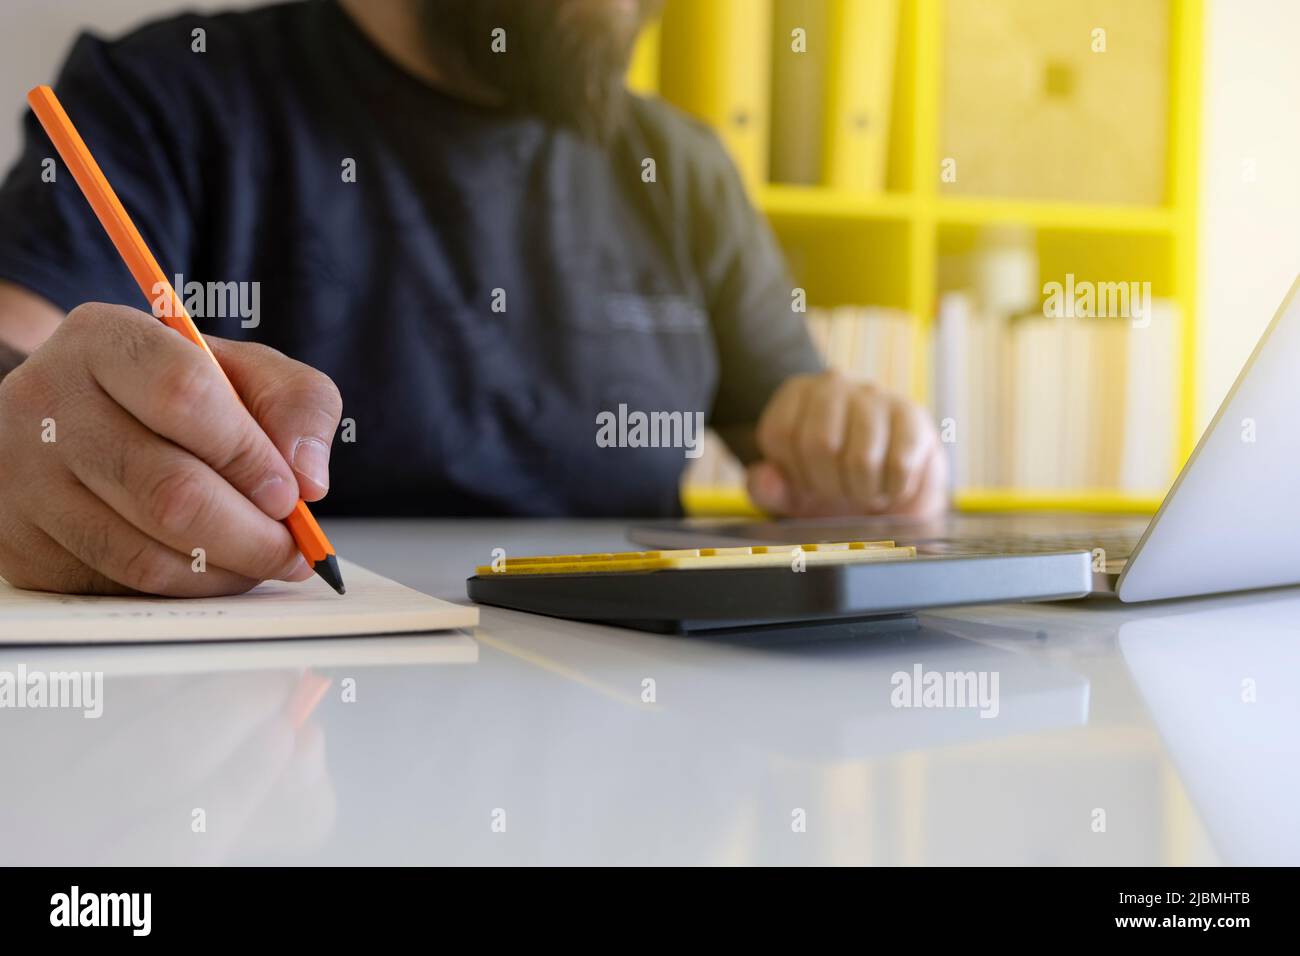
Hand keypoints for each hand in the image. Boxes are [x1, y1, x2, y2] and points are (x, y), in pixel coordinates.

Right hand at [0, 302, 342, 594]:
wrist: (82, 422)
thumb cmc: (175, 394)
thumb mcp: (246, 372)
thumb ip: (297, 404)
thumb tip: (308, 477)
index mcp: (105, 340)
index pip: (184, 394)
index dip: (248, 454)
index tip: (290, 492)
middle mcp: (47, 402)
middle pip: (168, 489)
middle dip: (251, 533)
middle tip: (293, 548)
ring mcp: (24, 477)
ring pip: (144, 550)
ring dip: (225, 569)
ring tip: (264, 559)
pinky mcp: (22, 543)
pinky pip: (120, 583)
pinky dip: (187, 588)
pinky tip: (216, 570)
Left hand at [746, 370, 947, 517]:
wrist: (888, 486)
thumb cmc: (832, 482)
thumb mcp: (791, 492)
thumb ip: (766, 489)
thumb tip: (763, 479)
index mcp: (796, 393)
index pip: (779, 434)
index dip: (794, 473)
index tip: (809, 481)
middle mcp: (833, 383)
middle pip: (820, 443)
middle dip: (829, 485)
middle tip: (840, 491)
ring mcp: (875, 395)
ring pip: (861, 458)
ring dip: (862, 492)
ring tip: (865, 489)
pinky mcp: (912, 414)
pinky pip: (899, 466)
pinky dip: (892, 490)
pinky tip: (890, 484)